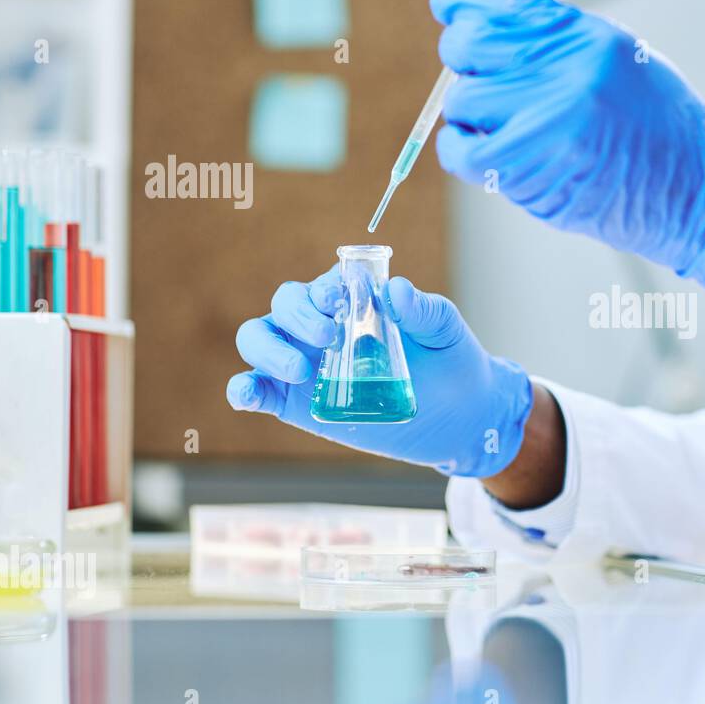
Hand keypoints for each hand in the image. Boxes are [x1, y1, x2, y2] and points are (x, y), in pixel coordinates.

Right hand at [226, 268, 532, 476]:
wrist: (461, 418)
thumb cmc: (452, 361)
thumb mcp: (446, 331)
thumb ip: (423, 309)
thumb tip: (395, 289)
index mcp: (353, 301)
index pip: (322, 285)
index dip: (322, 291)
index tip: (338, 303)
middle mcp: (321, 327)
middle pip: (284, 307)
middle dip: (297, 318)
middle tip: (330, 340)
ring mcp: (305, 365)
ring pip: (257, 340)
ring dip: (268, 349)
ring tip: (302, 369)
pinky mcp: (297, 404)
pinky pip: (255, 390)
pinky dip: (242, 389)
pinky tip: (249, 395)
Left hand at [430, 0, 704, 301]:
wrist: (698, 193)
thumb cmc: (662, 130)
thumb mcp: (622, 60)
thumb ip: (556, 31)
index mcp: (589, 39)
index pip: (503, 9)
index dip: (466, 12)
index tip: (451, 14)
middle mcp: (567, 73)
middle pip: (471, 49)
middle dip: (465, 62)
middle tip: (482, 82)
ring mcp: (548, 121)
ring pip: (463, 101)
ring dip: (471, 115)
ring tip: (502, 127)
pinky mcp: (532, 169)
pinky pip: (462, 152)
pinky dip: (460, 150)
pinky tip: (479, 150)